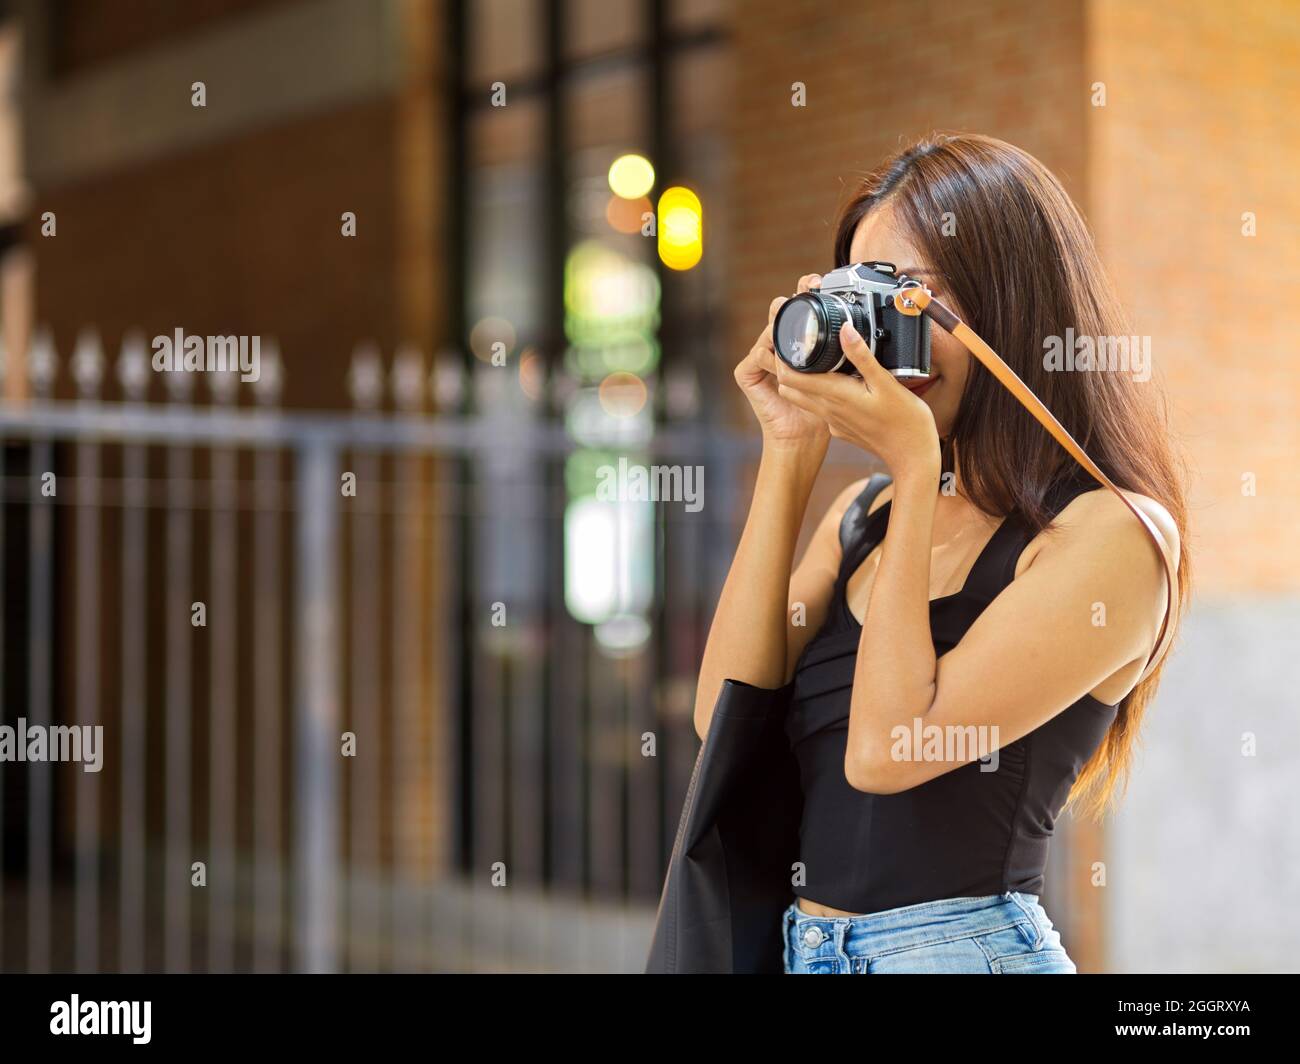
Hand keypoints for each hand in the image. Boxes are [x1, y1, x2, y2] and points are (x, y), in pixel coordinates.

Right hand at [734, 274, 831, 451]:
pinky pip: (756, 357)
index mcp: (799, 341)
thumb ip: (848, 348)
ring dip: (779, 324)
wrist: (804, 439)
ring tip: (790, 317)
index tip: (820, 280)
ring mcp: (760, 359)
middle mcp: (777, 346)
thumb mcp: (842, 372)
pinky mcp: (747, 374)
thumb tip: (865, 324)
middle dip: (790, 300)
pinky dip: (768, 355)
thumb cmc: (826, 407)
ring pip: (768, 332)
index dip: (807, 291)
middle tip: (805, 290)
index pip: (800, 308)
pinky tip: (779, 355)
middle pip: (779, 313)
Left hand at [775, 319, 940, 480]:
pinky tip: (836, 382)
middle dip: (786, 367)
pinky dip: (818, 394)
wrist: (911, 456)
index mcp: (835, 395)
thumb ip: (862, 356)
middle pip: (789, 389)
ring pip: (803, 399)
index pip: (790, 378)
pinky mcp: (840, 429)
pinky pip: (820, 409)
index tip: (789, 340)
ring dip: (800, 381)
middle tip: (797, 346)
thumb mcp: (886, 383)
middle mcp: (828, 410)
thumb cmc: (905, 421)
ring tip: (813, 359)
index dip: (783, 358)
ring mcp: (833, 422)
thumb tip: (844, 330)